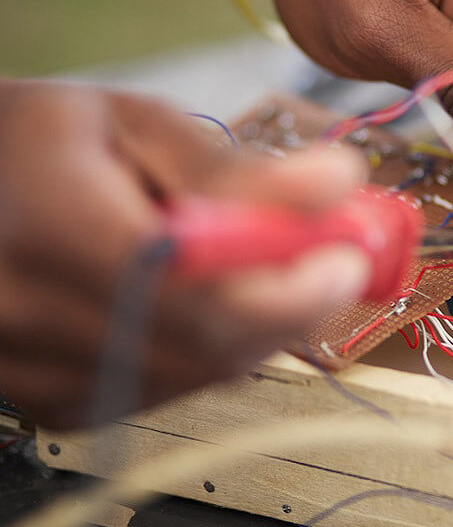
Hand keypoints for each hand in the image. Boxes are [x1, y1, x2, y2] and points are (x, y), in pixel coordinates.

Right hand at [0, 80, 369, 427]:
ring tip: (257, 264)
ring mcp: (39, 373)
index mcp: (50, 226)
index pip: (198, 298)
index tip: (347, 258)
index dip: (293, 292)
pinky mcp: (59, 402)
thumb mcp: (134, 125)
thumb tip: (336, 186)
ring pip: (202, 377)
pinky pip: (173, 389)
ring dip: (258, 327)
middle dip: (293, 307)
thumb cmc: (40, 142)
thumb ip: (233, 168)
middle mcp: (31, 316)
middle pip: (211, 350)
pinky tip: (203, 298)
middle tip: (328, 257)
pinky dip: (213, 348)